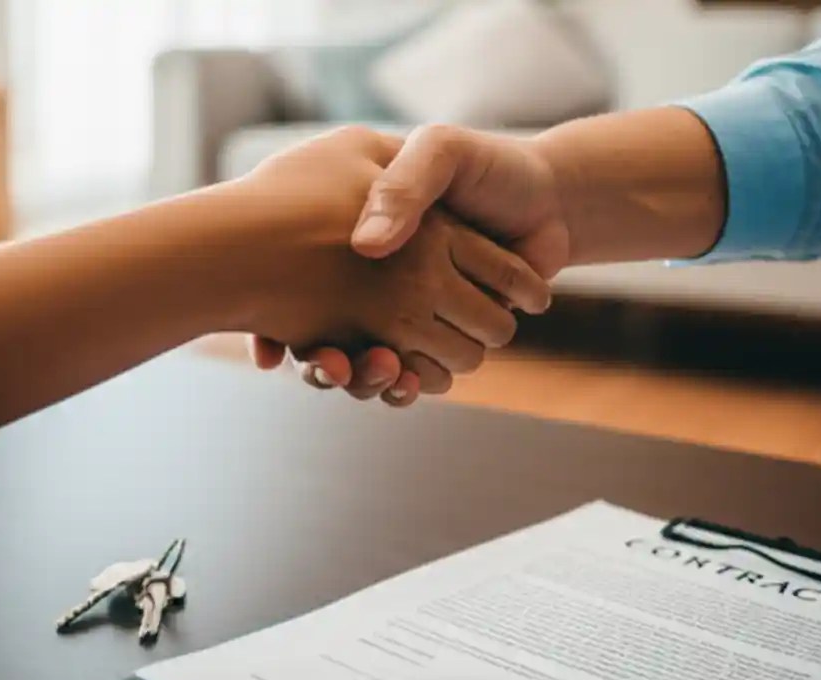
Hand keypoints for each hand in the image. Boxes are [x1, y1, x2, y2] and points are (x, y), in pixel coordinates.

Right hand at [235, 126, 549, 402]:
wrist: (545, 199)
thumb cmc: (485, 169)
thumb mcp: (439, 153)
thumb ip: (404, 185)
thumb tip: (368, 246)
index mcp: (362, 244)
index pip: (301, 290)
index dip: (279, 322)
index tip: (275, 346)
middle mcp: (376, 285)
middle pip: (328, 341)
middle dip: (327, 365)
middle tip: (327, 366)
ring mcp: (407, 316)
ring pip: (367, 366)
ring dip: (367, 379)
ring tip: (377, 369)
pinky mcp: (441, 341)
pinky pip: (411, 379)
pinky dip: (405, 387)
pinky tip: (406, 381)